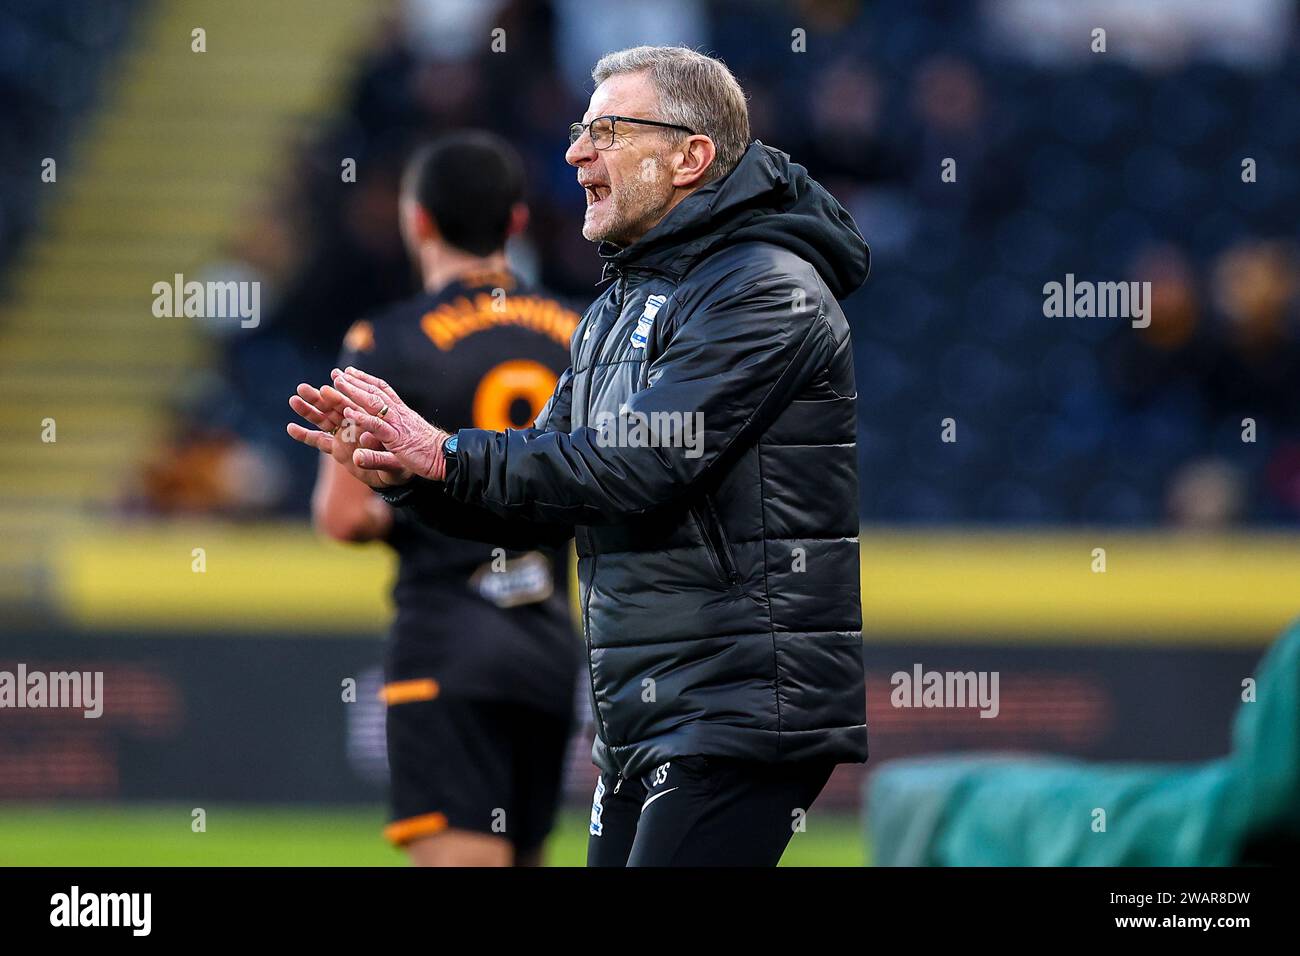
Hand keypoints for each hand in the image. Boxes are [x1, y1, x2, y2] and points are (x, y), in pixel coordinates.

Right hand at [286, 375, 412, 487]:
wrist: (397, 476)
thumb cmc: (400, 466)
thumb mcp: (392, 464)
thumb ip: (376, 459)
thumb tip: (359, 456)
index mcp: (371, 422)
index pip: (356, 406)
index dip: (344, 395)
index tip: (331, 385)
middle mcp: (355, 425)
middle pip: (335, 407)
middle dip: (319, 398)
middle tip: (302, 388)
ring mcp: (344, 436)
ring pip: (324, 420)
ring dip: (309, 410)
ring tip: (294, 400)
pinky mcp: (338, 450)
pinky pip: (320, 441)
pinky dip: (306, 435)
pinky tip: (290, 428)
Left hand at [328, 367, 453, 480]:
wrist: (446, 457)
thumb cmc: (429, 450)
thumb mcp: (408, 436)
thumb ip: (393, 430)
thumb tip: (383, 426)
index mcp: (402, 412)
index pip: (382, 390)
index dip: (365, 380)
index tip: (350, 372)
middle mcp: (399, 414)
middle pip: (374, 392)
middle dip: (354, 381)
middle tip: (336, 373)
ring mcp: (397, 425)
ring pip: (373, 403)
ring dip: (354, 392)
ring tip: (337, 384)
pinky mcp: (396, 439)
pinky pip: (377, 426)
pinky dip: (362, 418)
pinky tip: (347, 412)